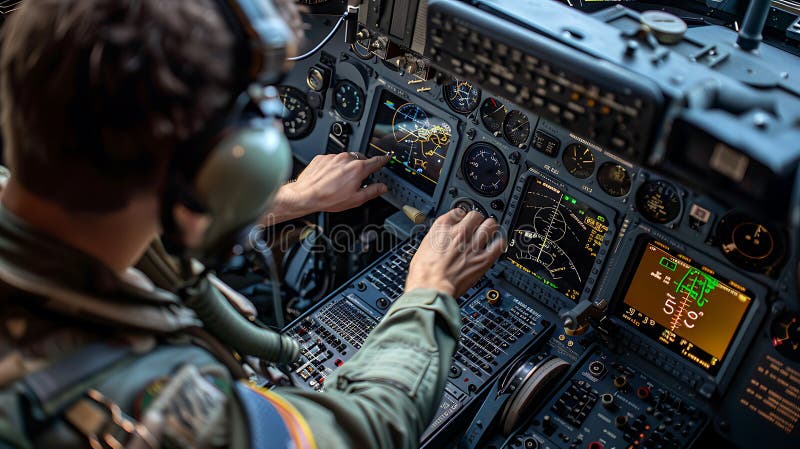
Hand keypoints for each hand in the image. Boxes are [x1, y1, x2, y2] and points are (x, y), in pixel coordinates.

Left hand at [263, 152, 389, 224]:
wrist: (305, 195)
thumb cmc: (328, 198)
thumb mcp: (355, 200)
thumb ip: (372, 191)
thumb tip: (382, 188)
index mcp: (357, 169)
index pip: (376, 161)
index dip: (383, 160)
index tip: (386, 158)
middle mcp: (346, 159)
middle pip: (360, 159)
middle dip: (361, 167)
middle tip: (357, 180)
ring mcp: (333, 157)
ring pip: (346, 159)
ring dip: (347, 167)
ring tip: (340, 181)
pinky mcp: (322, 157)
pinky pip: (333, 159)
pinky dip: (334, 166)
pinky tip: (330, 178)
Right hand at [406, 209, 505, 297]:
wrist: (430, 288)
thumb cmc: (423, 272)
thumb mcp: (423, 247)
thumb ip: (436, 239)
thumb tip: (441, 240)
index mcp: (442, 227)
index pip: (457, 211)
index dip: (461, 216)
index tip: (462, 220)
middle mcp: (459, 232)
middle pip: (476, 215)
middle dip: (477, 220)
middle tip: (477, 226)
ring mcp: (473, 245)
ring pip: (490, 225)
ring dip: (489, 228)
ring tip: (488, 232)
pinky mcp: (483, 259)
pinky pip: (499, 244)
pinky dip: (499, 242)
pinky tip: (496, 244)